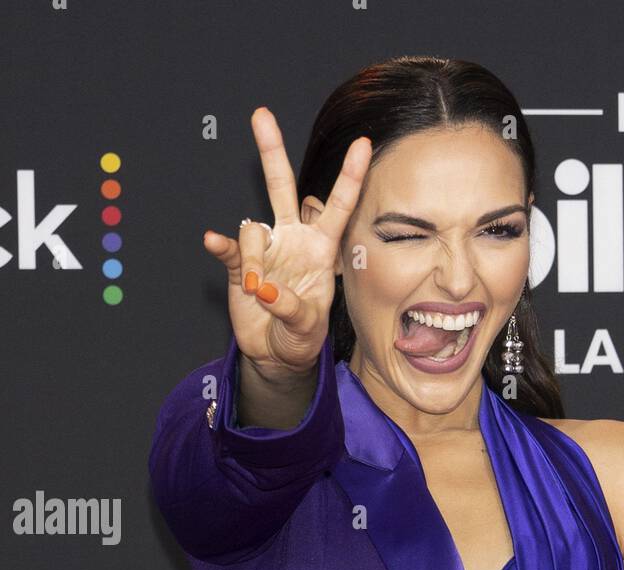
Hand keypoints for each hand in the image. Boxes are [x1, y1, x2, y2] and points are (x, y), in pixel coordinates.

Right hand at [202, 107, 371, 379]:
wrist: (275, 354)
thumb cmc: (302, 338)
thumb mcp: (308, 330)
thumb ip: (293, 309)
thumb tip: (266, 289)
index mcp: (320, 249)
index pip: (338, 207)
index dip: (350, 177)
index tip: (363, 144)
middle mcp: (292, 240)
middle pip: (282, 187)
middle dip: (272, 151)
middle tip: (261, 115)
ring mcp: (265, 249)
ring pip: (255, 232)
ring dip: (256, 261)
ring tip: (259, 293)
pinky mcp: (239, 264)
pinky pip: (230, 248)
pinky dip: (221, 246)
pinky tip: (213, 243)